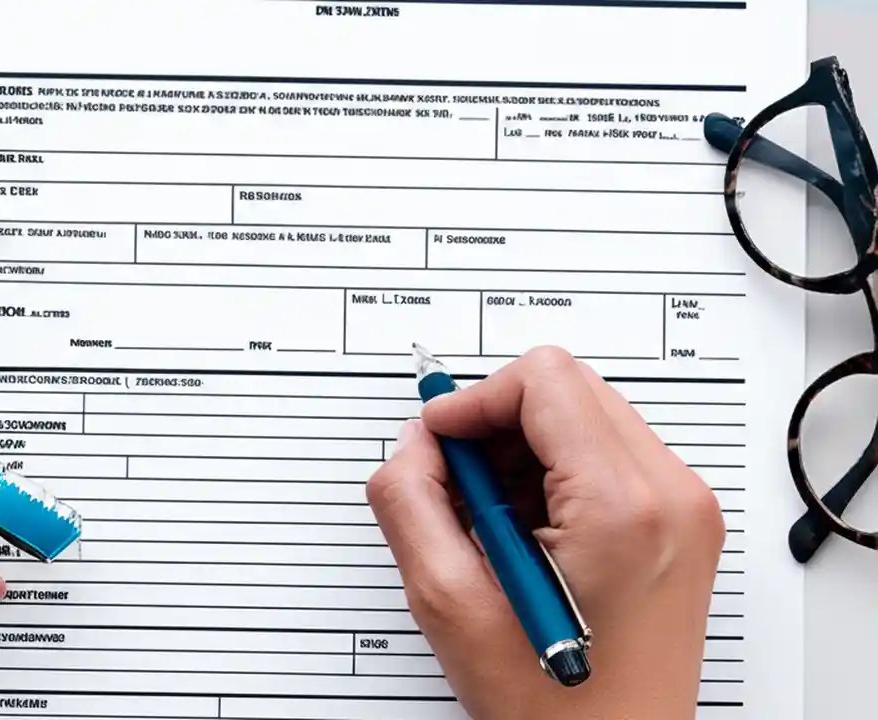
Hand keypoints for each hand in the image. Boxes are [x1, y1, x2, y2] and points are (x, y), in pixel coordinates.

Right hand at [367, 347, 724, 719]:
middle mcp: (670, 496)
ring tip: (492, 522)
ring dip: (523, 449)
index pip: (543, 381)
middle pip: (567, 389)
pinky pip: (607, 455)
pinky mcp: (679, 523)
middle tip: (457, 482)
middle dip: (497, 423)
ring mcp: (683, 509)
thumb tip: (416, 445)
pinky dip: (553, 473)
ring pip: (585, 416)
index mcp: (623, 508)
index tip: (439, 439)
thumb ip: (412, 502)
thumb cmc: (557, 712)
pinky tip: (525, 531)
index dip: (474, 400)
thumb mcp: (451, 603)